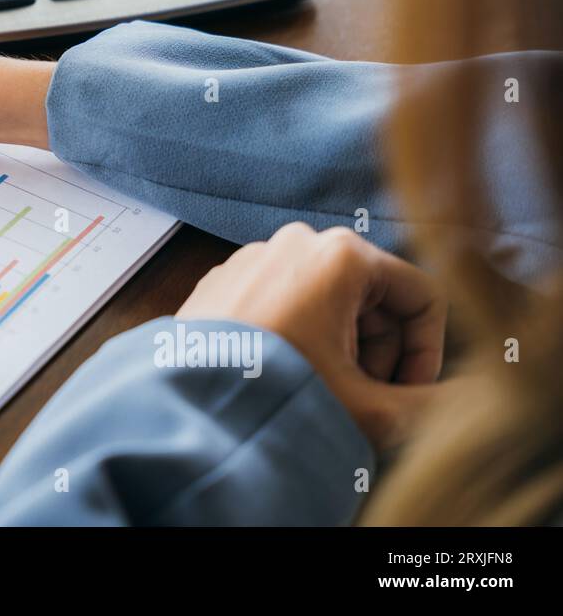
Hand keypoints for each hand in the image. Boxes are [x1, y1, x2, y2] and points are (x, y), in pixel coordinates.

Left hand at [177, 223, 447, 448]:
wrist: (183, 403)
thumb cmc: (274, 394)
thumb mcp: (367, 406)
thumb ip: (428, 405)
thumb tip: (463, 406)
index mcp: (342, 254)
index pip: (423, 297)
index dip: (429, 352)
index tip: (407, 394)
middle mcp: (299, 240)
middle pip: (375, 297)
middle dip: (380, 352)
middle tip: (362, 398)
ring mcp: (256, 255)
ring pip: (330, 299)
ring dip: (341, 347)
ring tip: (321, 389)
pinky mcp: (225, 276)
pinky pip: (284, 300)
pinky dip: (299, 336)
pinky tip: (283, 375)